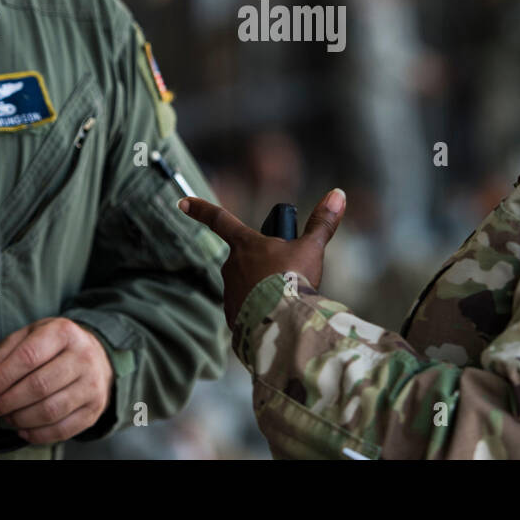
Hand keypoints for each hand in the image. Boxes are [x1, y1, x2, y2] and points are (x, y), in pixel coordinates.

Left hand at [0, 317, 112, 443]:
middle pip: (39, 386)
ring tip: (6, 417)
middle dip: (8, 401)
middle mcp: (84, 357)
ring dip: (20, 418)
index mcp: (65, 333)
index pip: (29, 356)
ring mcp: (92, 385)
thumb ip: (8, 350)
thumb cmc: (56, 346)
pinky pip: (62, 430)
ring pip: (50, 411)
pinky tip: (23, 429)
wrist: (97, 357)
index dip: (3, 377)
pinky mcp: (94, 409)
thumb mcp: (33, 334)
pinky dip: (37, 434)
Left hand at [177, 188, 345, 328]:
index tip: (181, 203)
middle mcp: (231, 266)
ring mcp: (230, 292)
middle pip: (245, 258)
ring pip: (247, 285)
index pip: (219, 219)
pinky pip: (247, 310)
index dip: (200, 209)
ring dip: (263, 289)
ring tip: (287, 299)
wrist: (285, 324)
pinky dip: (261, 312)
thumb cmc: (295, 280)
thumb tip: (338, 194)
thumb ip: (322, 223)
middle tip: (289, 275)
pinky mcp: (233, 318)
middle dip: (263, 265)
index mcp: (245, 244)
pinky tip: (276, 317)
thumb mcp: (312, 248)